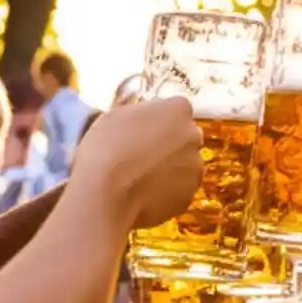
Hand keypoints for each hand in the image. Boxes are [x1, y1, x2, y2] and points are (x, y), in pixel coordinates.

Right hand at [75, 97, 201, 228]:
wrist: (106, 194)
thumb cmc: (106, 149)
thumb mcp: (116, 115)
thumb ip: (141, 114)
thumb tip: (144, 121)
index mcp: (178, 108)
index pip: (176, 109)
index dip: (158, 121)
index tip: (143, 130)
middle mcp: (193, 135)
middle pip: (184, 136)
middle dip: (169, 144)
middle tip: (142, 154)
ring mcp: (195, 166)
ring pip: (185, 165)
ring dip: (170, 169)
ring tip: (140, 178)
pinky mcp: (189, 195)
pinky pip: (180, 190)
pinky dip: (167, 192)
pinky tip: (144, 194)